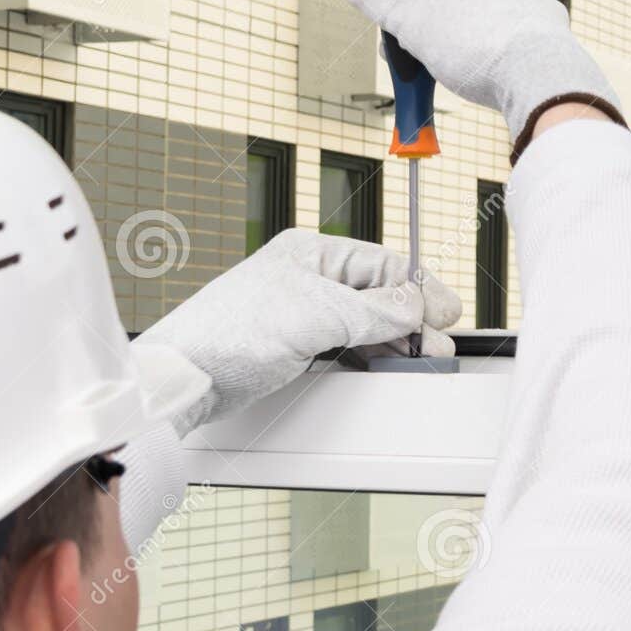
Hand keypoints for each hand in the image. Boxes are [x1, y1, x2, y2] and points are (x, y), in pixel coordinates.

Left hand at [137, 229, 461, 434]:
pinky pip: (351, 342)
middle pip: (380, 293)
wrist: (184, 378)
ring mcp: (304, 311)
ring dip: (398, 339)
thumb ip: (373, 311)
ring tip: (423, 357)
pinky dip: (374, 352)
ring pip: (367, 320)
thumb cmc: (229, 334)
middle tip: (438, 346)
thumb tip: (416, 306)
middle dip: (414, 318)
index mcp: (312, 252)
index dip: (419, 288)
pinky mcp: (298, 343)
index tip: (446, 314)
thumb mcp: (315, 315)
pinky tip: (389, 362)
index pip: (383, 264)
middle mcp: (310, 277)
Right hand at [336, 0, 623, 154]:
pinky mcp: (539, 16)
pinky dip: (481, 45)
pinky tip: (480, 72)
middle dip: (409, 4)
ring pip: (465, 0)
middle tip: (404, 41)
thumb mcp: (401, 12)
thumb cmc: (470, 42)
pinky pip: (498, 25)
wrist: (541, 76)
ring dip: (444, 28)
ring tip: (443, 66)